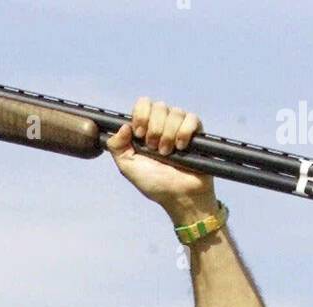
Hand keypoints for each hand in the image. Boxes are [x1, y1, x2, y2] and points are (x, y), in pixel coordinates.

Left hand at [106, 98, 216, 222]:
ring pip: (175, 112)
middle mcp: (163, 124)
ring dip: (169, 135)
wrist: (179, 196)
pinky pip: (191, 118)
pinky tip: (181, 148)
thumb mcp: (128, 167)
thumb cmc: (155, 184)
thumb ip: (116, 146)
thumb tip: (123, 126)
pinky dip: (184, 133)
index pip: (143, 104)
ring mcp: (180, 127)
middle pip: (158, 106)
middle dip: (155, 129)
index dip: (141, 115)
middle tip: (155, 149)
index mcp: (146, 129)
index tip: (140, 134)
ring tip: (168, 153)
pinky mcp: (196, 131)